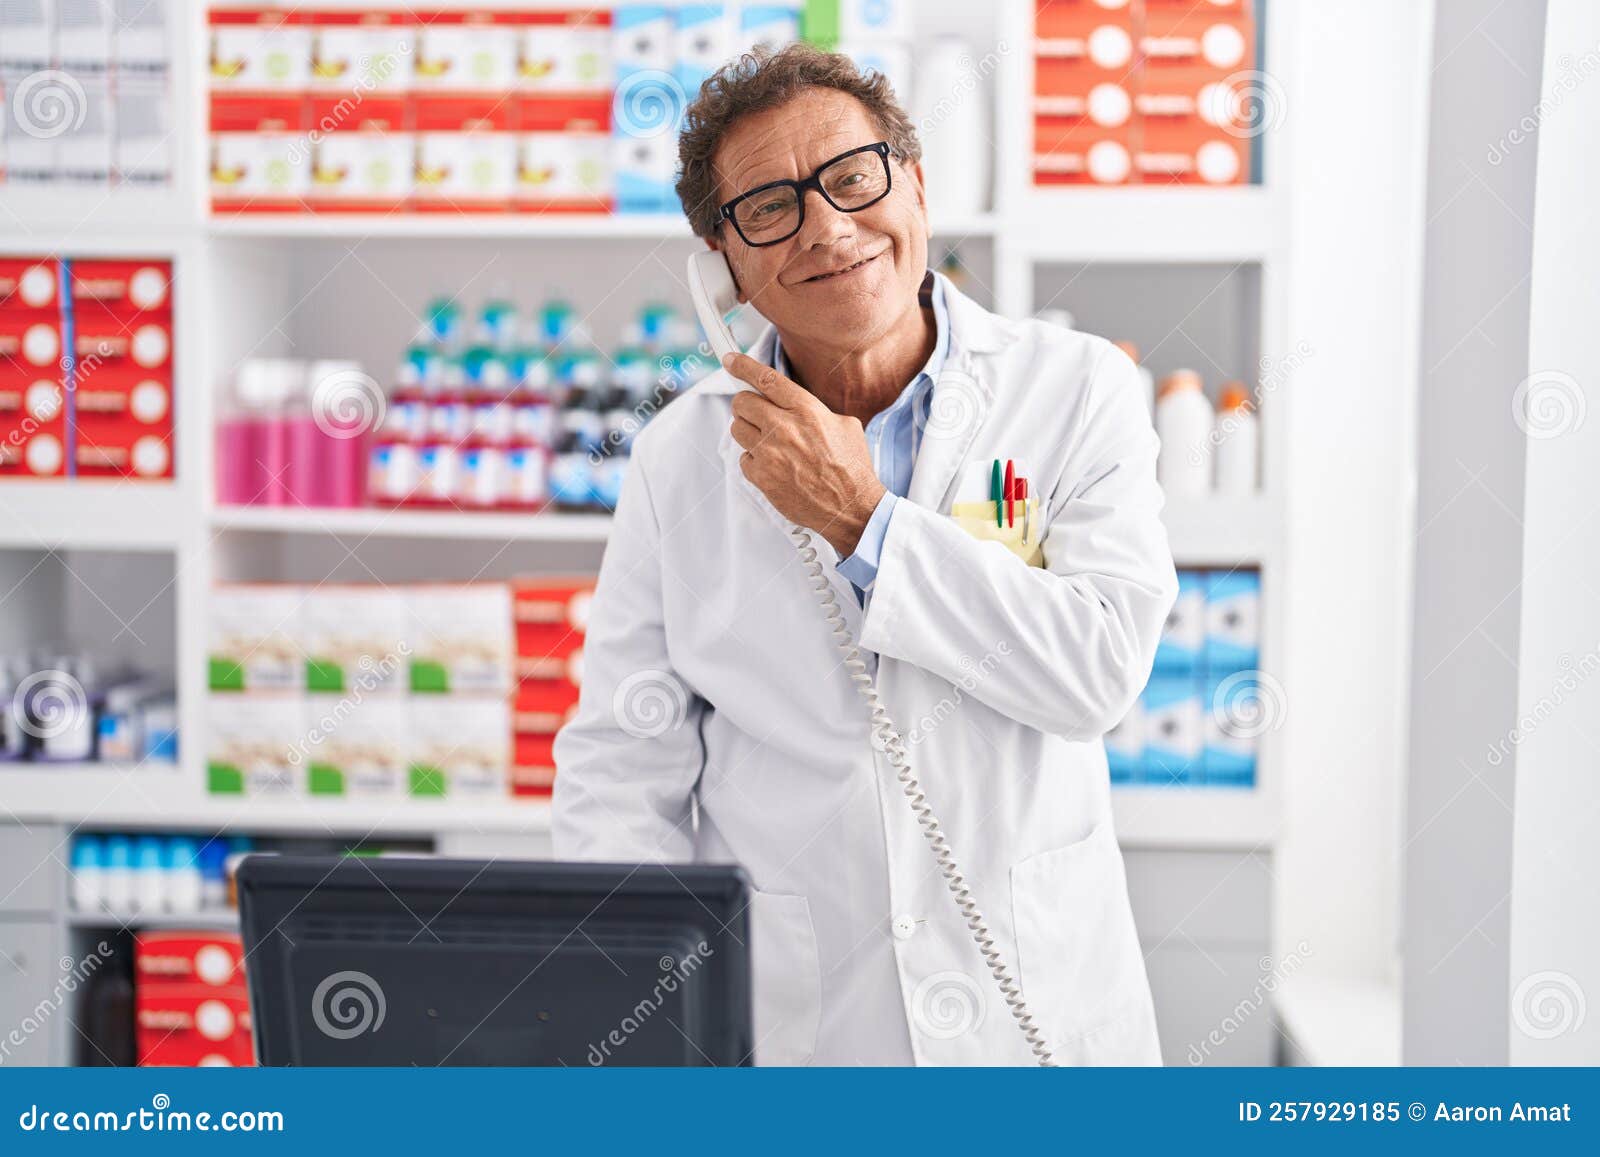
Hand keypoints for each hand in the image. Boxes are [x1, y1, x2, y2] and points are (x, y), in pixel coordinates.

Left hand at [724, 352, 886, 557]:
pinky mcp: (761, 477)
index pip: (766, 379)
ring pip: (737, 429)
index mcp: (806, 410)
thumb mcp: (845, 425)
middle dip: (745, 404)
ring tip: (767, 441)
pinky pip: (743, 458)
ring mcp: (769, 454)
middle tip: (753, 410)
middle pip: (742, 402)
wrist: (850, 507)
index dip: (743, 366)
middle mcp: (784, 428)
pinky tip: (772, 465)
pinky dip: (754, 460)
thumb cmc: (851, 468)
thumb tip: (795, 405)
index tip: (730, 360)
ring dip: (748, 431)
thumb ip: (814, 410)